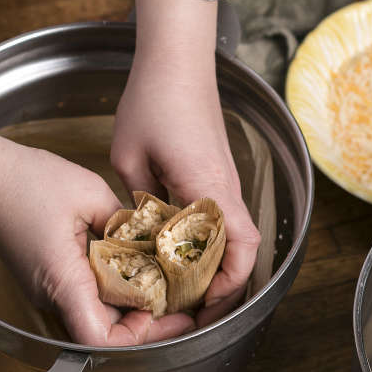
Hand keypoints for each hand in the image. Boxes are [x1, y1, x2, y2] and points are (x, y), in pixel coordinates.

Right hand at [0, 57, 194, 345]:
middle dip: (147, 322)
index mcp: (63, 280)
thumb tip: (150, 241)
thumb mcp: (90, 193)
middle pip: (105, 332)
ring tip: (167, 285)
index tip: (170, 314)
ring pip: (97, 314)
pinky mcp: (47, 276)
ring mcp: (47, 288)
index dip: (140, 336)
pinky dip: (114, 289)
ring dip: (131, 305)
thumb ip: (125, 223)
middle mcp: (52, 294)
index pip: (101, 339)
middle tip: (182, 303)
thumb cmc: (24, 181)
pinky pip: (86, 295)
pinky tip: (137, 267)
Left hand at [111, 0, 260, 326]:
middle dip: (223, 286)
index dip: (229, 283)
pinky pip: (223, 220)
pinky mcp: (218, 175)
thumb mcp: (128, 158)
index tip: (206, 304)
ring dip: (217, 266)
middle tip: (194, 309)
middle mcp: (227, 188)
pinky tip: (184, 253)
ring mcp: (226, 182)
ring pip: (235, 238)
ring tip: (188, 288)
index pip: (240, 248)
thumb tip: (139, 233)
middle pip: (243, 250)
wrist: (177, 62)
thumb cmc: (154, 102)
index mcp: (208, 188)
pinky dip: (211, 244)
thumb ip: (137, 202)